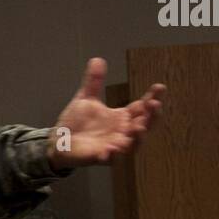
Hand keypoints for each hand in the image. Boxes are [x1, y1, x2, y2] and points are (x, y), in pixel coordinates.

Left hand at [48, 58, 164, 166]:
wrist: (59, 140)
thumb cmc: (77, 122)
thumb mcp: (85, 98)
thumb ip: (94, 82)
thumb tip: (98, 59)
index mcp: (122, 118)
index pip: (142, 107)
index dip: (153, 98)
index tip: (159, 87)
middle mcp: (122, 132)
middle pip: (144, 125)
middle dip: (151, 116)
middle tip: (154, 104)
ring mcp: (114, 145)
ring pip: (133, 144)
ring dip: (138, 137)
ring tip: (139, 127)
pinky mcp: (101, 157)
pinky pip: (111, 158)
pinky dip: (114, 154)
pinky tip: (113, 147)